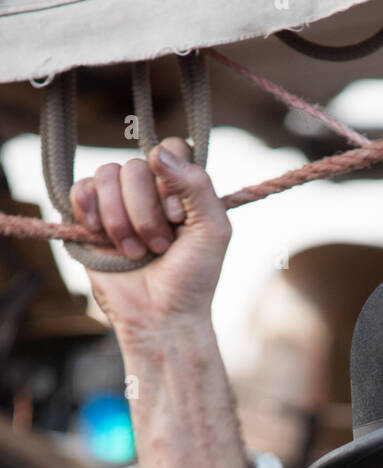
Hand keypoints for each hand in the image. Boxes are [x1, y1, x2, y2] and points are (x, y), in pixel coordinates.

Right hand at [69, 139, 231, 335]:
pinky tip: (101, 237)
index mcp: (181, 187)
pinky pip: (80, 189)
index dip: (171, 179)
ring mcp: (118, 202)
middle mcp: (149, 189)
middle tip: (160, 247)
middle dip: (146, 213)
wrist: (160, 317)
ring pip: (106, 175)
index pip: (171, 148)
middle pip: (135, 166)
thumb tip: (154, 153)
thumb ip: (198, 185)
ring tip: (135, 252)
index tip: (178, 216)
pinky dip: (89, 211)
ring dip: (121, 220)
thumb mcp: (213, 230)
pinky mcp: (90, 218)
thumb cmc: (192, 278)